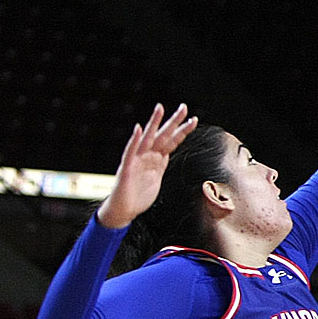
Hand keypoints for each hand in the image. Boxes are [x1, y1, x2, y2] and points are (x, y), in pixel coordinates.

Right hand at [96, 103, 197, 229]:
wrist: (123, 211)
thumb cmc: (138, 196)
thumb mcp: (155, 179)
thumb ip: (160, 165)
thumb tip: (166, 155)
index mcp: (156, 159)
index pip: (172, 141)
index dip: (182, 131)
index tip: (194, 119)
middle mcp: (147, 156)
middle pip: (163, 135)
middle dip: (174, 121)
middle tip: (184, 107)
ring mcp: (137, 160)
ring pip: (148, 138)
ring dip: (154, 123)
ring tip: (160, 108)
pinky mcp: (127, 168)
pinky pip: (131, 151)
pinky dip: (135, 140)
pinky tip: (139, 129)